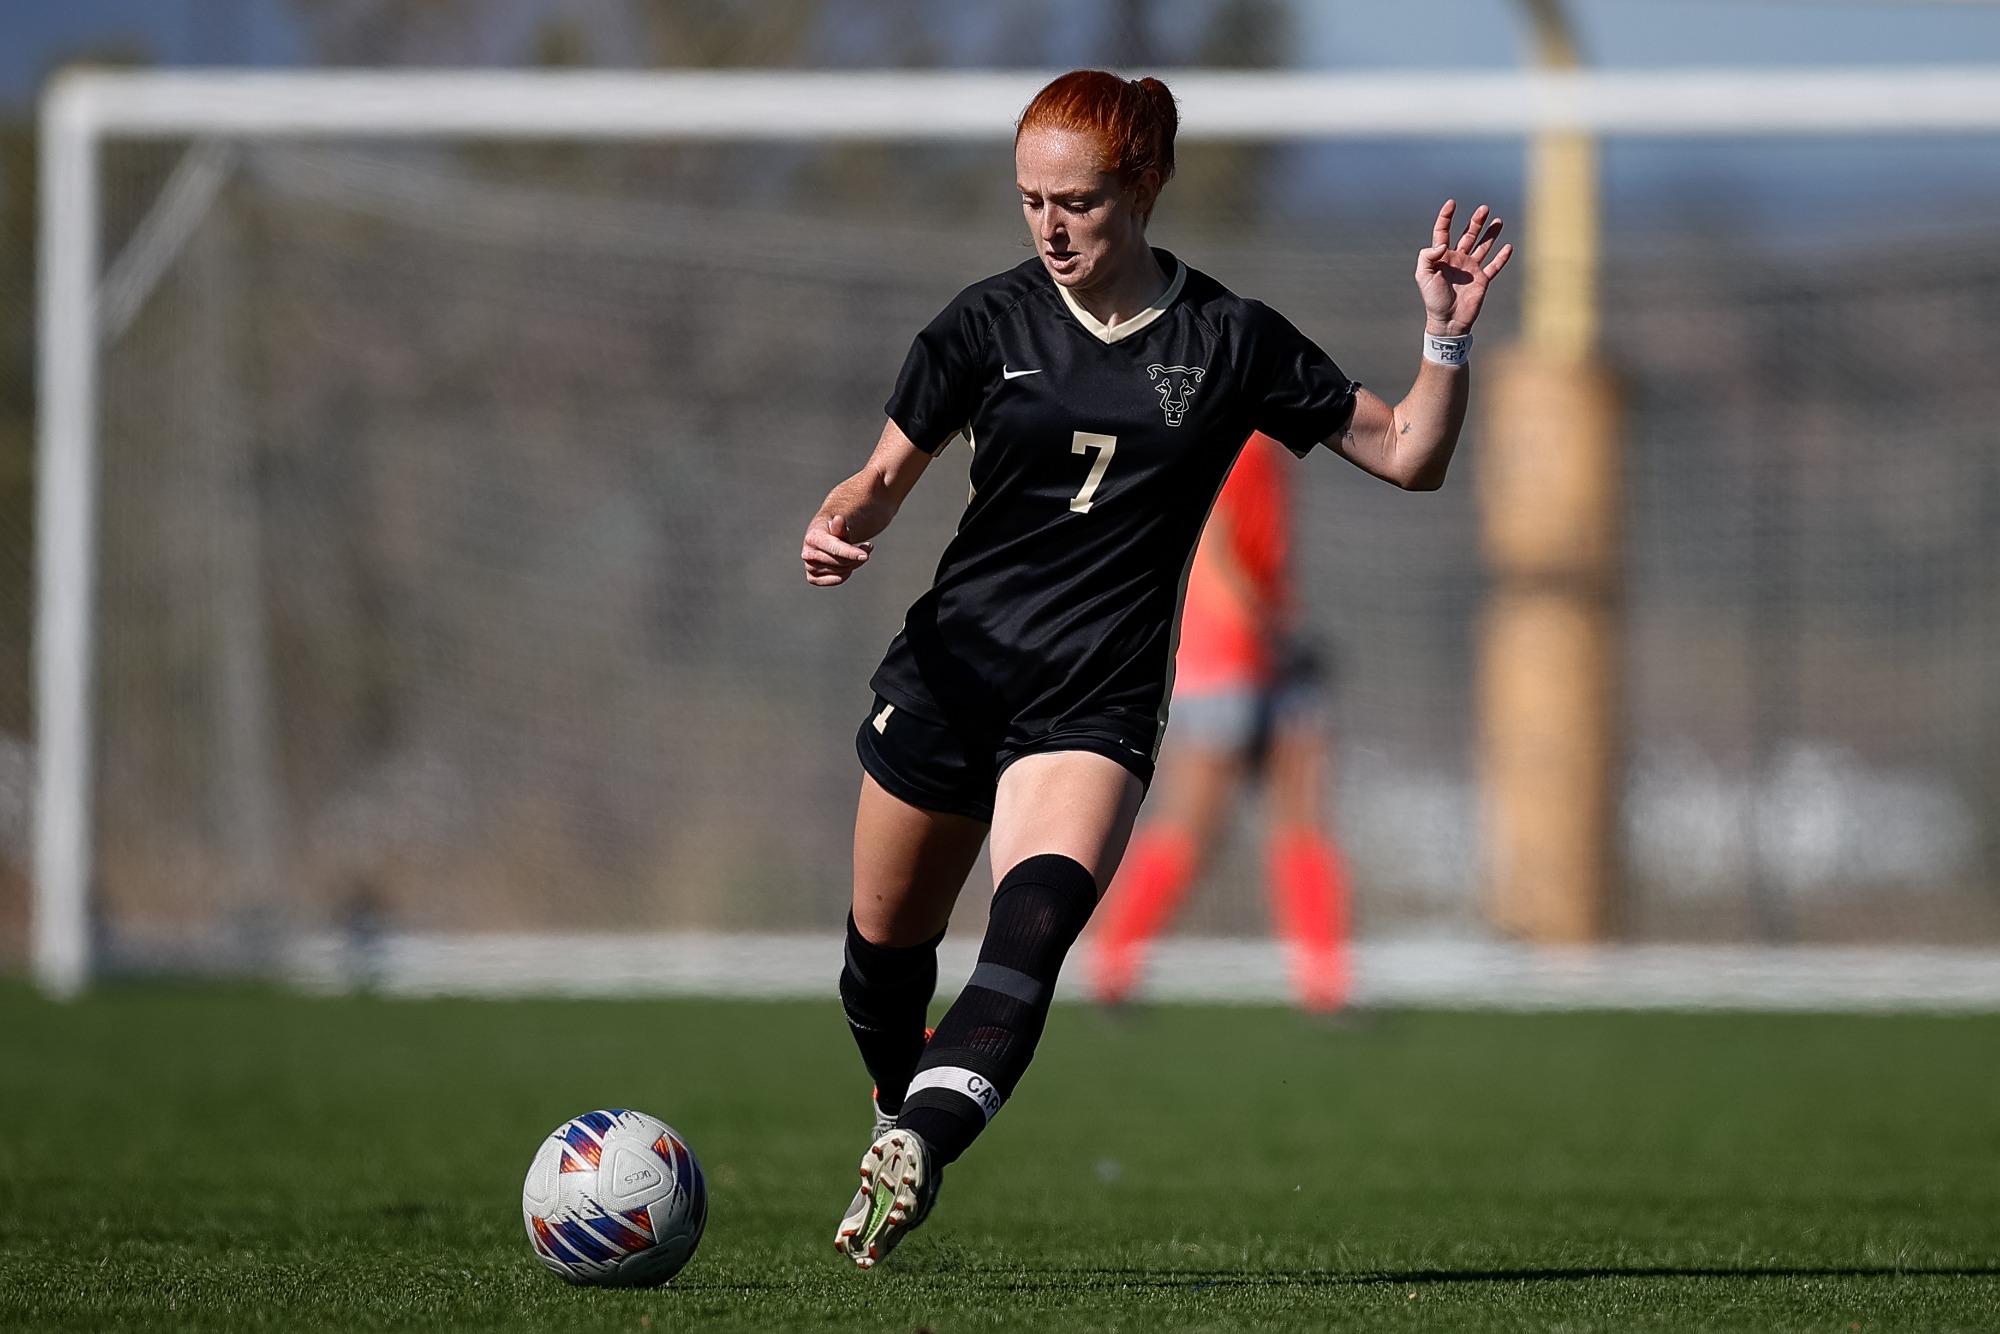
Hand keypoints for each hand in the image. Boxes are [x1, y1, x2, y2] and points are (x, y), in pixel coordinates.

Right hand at [802, 513, 872, 585]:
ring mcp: (809, 567)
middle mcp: (808, 554)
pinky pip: (837, 580)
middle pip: (841, 562)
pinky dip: (846, 574)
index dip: (851, 553)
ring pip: (841, 572)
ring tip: (857, 553)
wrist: (824, 536)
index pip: (835, 549)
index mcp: (813, 538)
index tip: (865, 556)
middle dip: (857, 557)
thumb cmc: (834, 529)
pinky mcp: (813, 578)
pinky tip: (847, 565)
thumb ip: (840, 526)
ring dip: (854, 564)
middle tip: (867, 547)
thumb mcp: (838, 524)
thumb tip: (839, 519)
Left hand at [1416, 200, 1512, 336]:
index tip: (1452, 203)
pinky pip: (1494, 266)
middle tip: (1484, 209)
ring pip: (1483, 247)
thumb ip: (1428, 256)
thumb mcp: (1423, 276)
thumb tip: (1443, 244)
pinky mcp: (1482, 280)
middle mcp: (1457, 259)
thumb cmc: (1433, 299)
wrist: (1448, 321)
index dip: (1446, 217)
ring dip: (1491, 234)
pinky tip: (1508, 247)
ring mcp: (1471, 269)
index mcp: (1441, 257)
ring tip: (1498, 220)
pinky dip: (1502, 258)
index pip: (1443, 232)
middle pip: (1467, 235)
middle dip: (1476, 222)